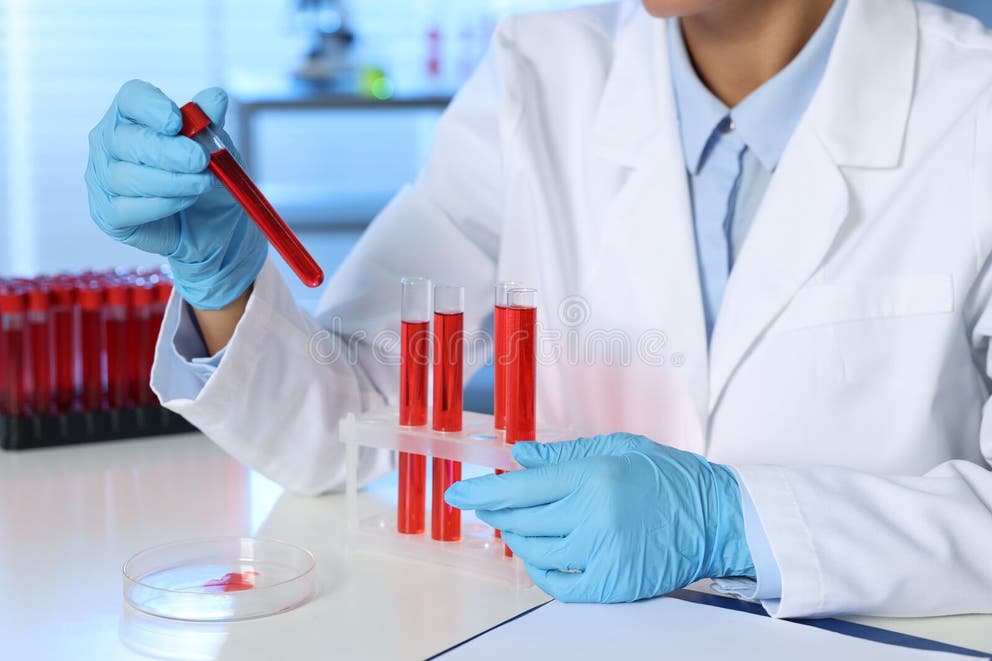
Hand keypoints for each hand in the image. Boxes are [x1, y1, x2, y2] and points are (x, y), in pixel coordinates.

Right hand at [85, 79, 265, 309]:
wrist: (213, 226)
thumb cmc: (206, 178)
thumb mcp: (217, 149)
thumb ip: (211, 124)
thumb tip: (215, 97)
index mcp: (133, 115)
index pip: (131, 98)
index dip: (151, 107)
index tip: (177, 122)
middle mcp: (109, 142)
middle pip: (127, 139)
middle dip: (168, 151)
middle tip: (200, 160)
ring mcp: (102, 178)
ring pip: (128, 176)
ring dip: (173, 181)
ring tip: (202, 184)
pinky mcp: (107, 213)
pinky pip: (128, 208)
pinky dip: (162, 205)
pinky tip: (185, 201)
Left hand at [445, 433, 754, 601]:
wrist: (715, 516)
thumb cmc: (668, 477)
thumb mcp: (616, 448)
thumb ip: (563, 455)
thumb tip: (518, 456)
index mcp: (593, 475)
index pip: (522, 487)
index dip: (485, 493)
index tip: (459, 494)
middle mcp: (594, 515)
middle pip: (524, 522)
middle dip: (499, 515)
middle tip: (491, 508)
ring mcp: (604, 553)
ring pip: (537, 553)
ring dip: (519, 541)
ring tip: (518, 528)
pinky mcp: (615, 583)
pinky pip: (561, 586)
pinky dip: (542, 573)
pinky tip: (540, 558)